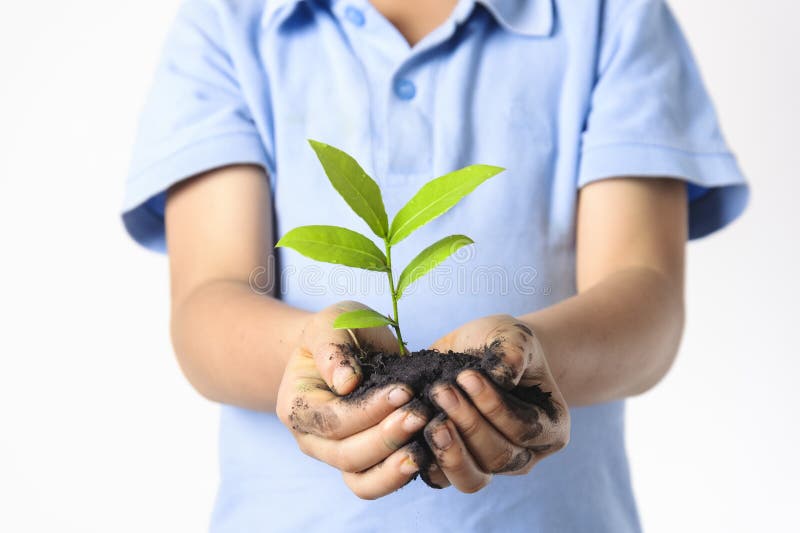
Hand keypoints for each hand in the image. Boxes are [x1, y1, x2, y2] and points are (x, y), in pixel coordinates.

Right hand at [275, 301, 430, 498]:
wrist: (346, 346)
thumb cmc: (336, 332)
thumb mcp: (330, 324)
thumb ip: (333, 349)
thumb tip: (346, 383)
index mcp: (297, 406)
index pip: (332, 420)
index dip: (368, 410)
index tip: (404, 391)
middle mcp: (311, 439)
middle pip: (347, 456)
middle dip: (386, 438)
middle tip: (420, 415)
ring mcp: (336, 455)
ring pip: (361, 482)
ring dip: (394, 469)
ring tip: (424, 448)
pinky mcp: (364, 463)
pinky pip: (378, 483)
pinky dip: (401, 476)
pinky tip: (427, 455)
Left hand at [421, 314, 569, 491]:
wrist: (479, 352)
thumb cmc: (503, 344)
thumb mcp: (513, 336)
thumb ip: (512, 351)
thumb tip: (501, 376)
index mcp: (549, 428)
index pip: (524, 428)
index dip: (494, 406)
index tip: (467, 376)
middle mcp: (524, 455)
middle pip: (499, 456)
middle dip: (468, 424)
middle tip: (441, 390)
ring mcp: (489, 466)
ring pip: (472, 478)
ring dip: (448, 449)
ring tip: (427, 418)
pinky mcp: (457, 467)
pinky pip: (442, 480)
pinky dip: (426, 462)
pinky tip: (411, 438)